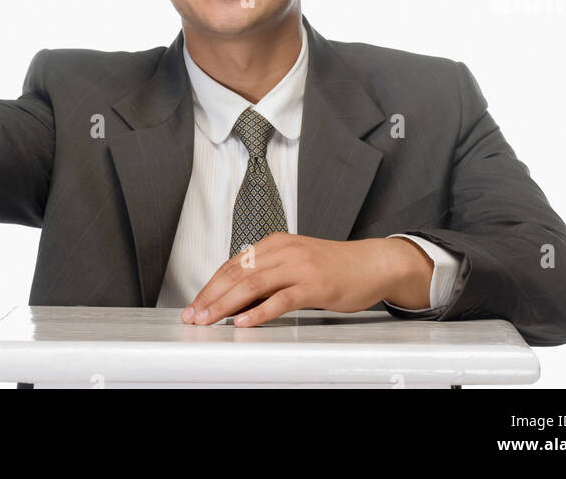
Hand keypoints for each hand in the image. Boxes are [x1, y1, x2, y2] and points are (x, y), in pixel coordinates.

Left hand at [180, 233, 432, 327]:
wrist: (371, 263)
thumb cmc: (334, 266)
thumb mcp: (296, 263)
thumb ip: (269, 274)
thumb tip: (237, 296)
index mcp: (276, 243)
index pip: (233, 264)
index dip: (211, 285)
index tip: (195, 304)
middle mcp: (284, 250)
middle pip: (237, 273)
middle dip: (211, 296)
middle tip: (193, 316)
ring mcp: (299, 267)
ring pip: (253, 284)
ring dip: (226, 305)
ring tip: (209, 320)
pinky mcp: (314, 285)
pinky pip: (281, 299)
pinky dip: (259, 312)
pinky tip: (245, 322)